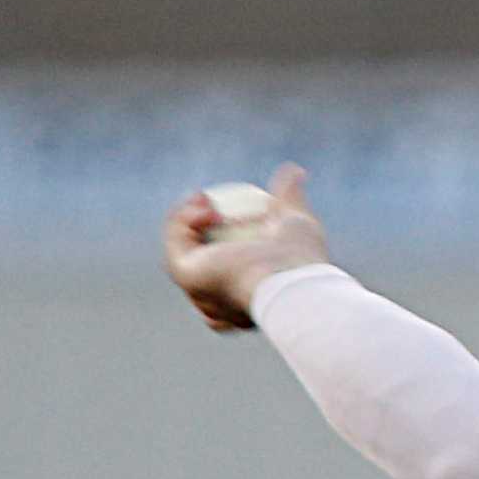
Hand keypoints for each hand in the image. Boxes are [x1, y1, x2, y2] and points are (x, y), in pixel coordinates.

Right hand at [162, 164, 330, 332]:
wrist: (294, 280)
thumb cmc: (303, 263)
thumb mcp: (298, 223)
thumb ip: (290, 199)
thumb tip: (295, 170)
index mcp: (247, 302)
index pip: (223, 275)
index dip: (217, 239)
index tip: (226, 214)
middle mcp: (221, 308)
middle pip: (196, 266)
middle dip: (196, 232)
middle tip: (211, 205)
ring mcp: (202, 294)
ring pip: (180, 253)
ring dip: (185, 222)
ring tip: (206, 201)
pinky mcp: (188, 277)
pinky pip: (176, 242)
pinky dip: (183, 219)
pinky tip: (205, 205)